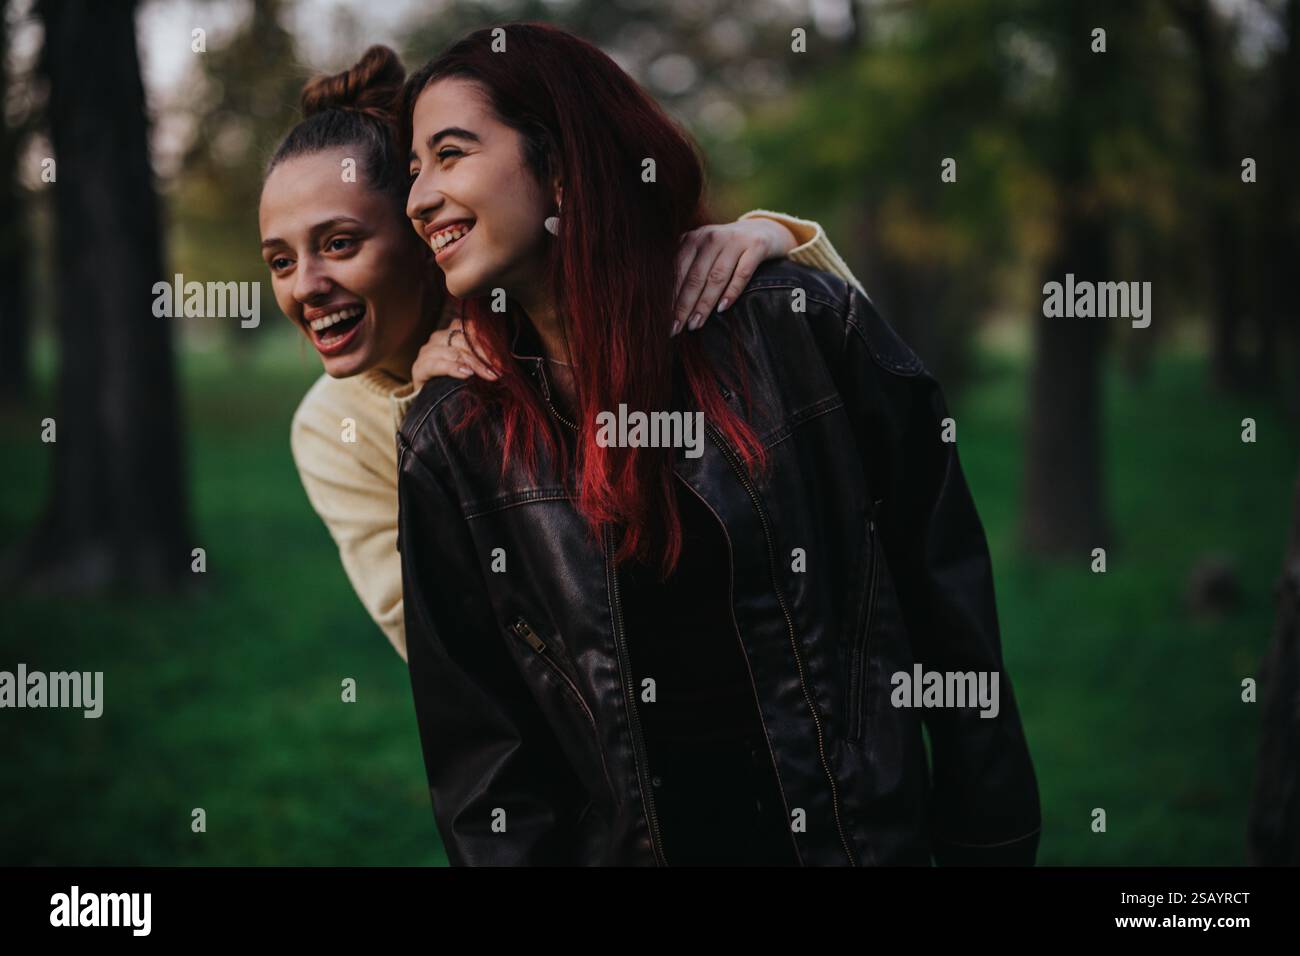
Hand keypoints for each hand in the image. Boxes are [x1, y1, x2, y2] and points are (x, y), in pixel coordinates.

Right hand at [411, 317, 501, 388]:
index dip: (487, 340)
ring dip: (474, 363)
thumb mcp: (471, 365)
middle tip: (500, 368)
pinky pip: (438, 364)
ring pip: (454, 351)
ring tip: (489, 374)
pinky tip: (466, 374)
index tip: (503, 355)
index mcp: (451, 332)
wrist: (429, 401)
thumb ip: (483, 357)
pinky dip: (453, 368)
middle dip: (485, 355)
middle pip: (464, 340)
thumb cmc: (454, 380)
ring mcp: (427, 352)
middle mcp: (438, 338)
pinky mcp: (419, 368)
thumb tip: (505, 358)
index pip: (470, 328)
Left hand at [671, 217, 796, 335]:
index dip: (670, 298)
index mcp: (693, 239)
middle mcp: (711, 237)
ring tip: (696, 324)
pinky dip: (732, 292)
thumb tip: (667, 305)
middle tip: (676, 328)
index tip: (664, 321)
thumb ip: (687, 269)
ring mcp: (734, 240)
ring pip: (716, 277)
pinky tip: (722, 309)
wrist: (763, 230)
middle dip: (684, 305)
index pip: (678, 272)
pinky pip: (742, 273)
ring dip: (704, 303)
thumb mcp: (704, 253)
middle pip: (695, 277)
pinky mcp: (756, 246)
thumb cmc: (726, 250)